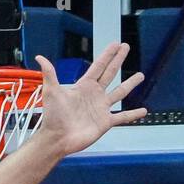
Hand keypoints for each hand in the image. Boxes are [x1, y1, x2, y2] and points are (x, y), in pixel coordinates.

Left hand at [34, 42, 146, 156]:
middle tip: (126, 48)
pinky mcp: (105, 122)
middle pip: (110, 73)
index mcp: (84, 86)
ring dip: (130, 84)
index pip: (99, 66)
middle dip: (118, 60)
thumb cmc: (53, 116)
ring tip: (140, 75)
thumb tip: (40, 58)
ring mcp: (101, 108)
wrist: (57, 138)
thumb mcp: (51, 92)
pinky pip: (122, 117)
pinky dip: (133, 114)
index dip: (108, 55)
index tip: (116, 44)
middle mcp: (94, 95)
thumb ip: (50, 74)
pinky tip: (143, 111)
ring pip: (120, 92)